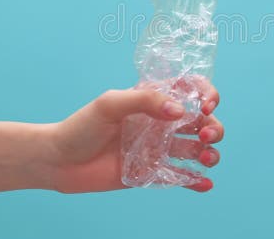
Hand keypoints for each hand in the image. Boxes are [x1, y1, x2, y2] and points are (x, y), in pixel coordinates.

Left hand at [48, 78, 222, 193]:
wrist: (60, 161)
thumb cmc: (81, 126)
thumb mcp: (110, 104)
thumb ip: (144, 100)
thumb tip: (179, 111)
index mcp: (153, 99)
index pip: (190, 90)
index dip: (206, 94)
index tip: (207, 104)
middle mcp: (161, 123)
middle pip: (202, 121)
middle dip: (213, 126)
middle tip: (205, 135)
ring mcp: (159, 148)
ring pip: (197, 148)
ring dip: (211, 152)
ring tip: (206, 158)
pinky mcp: (153, 173)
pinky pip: (182, 177)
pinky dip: (197, 180)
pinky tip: (205, 183)